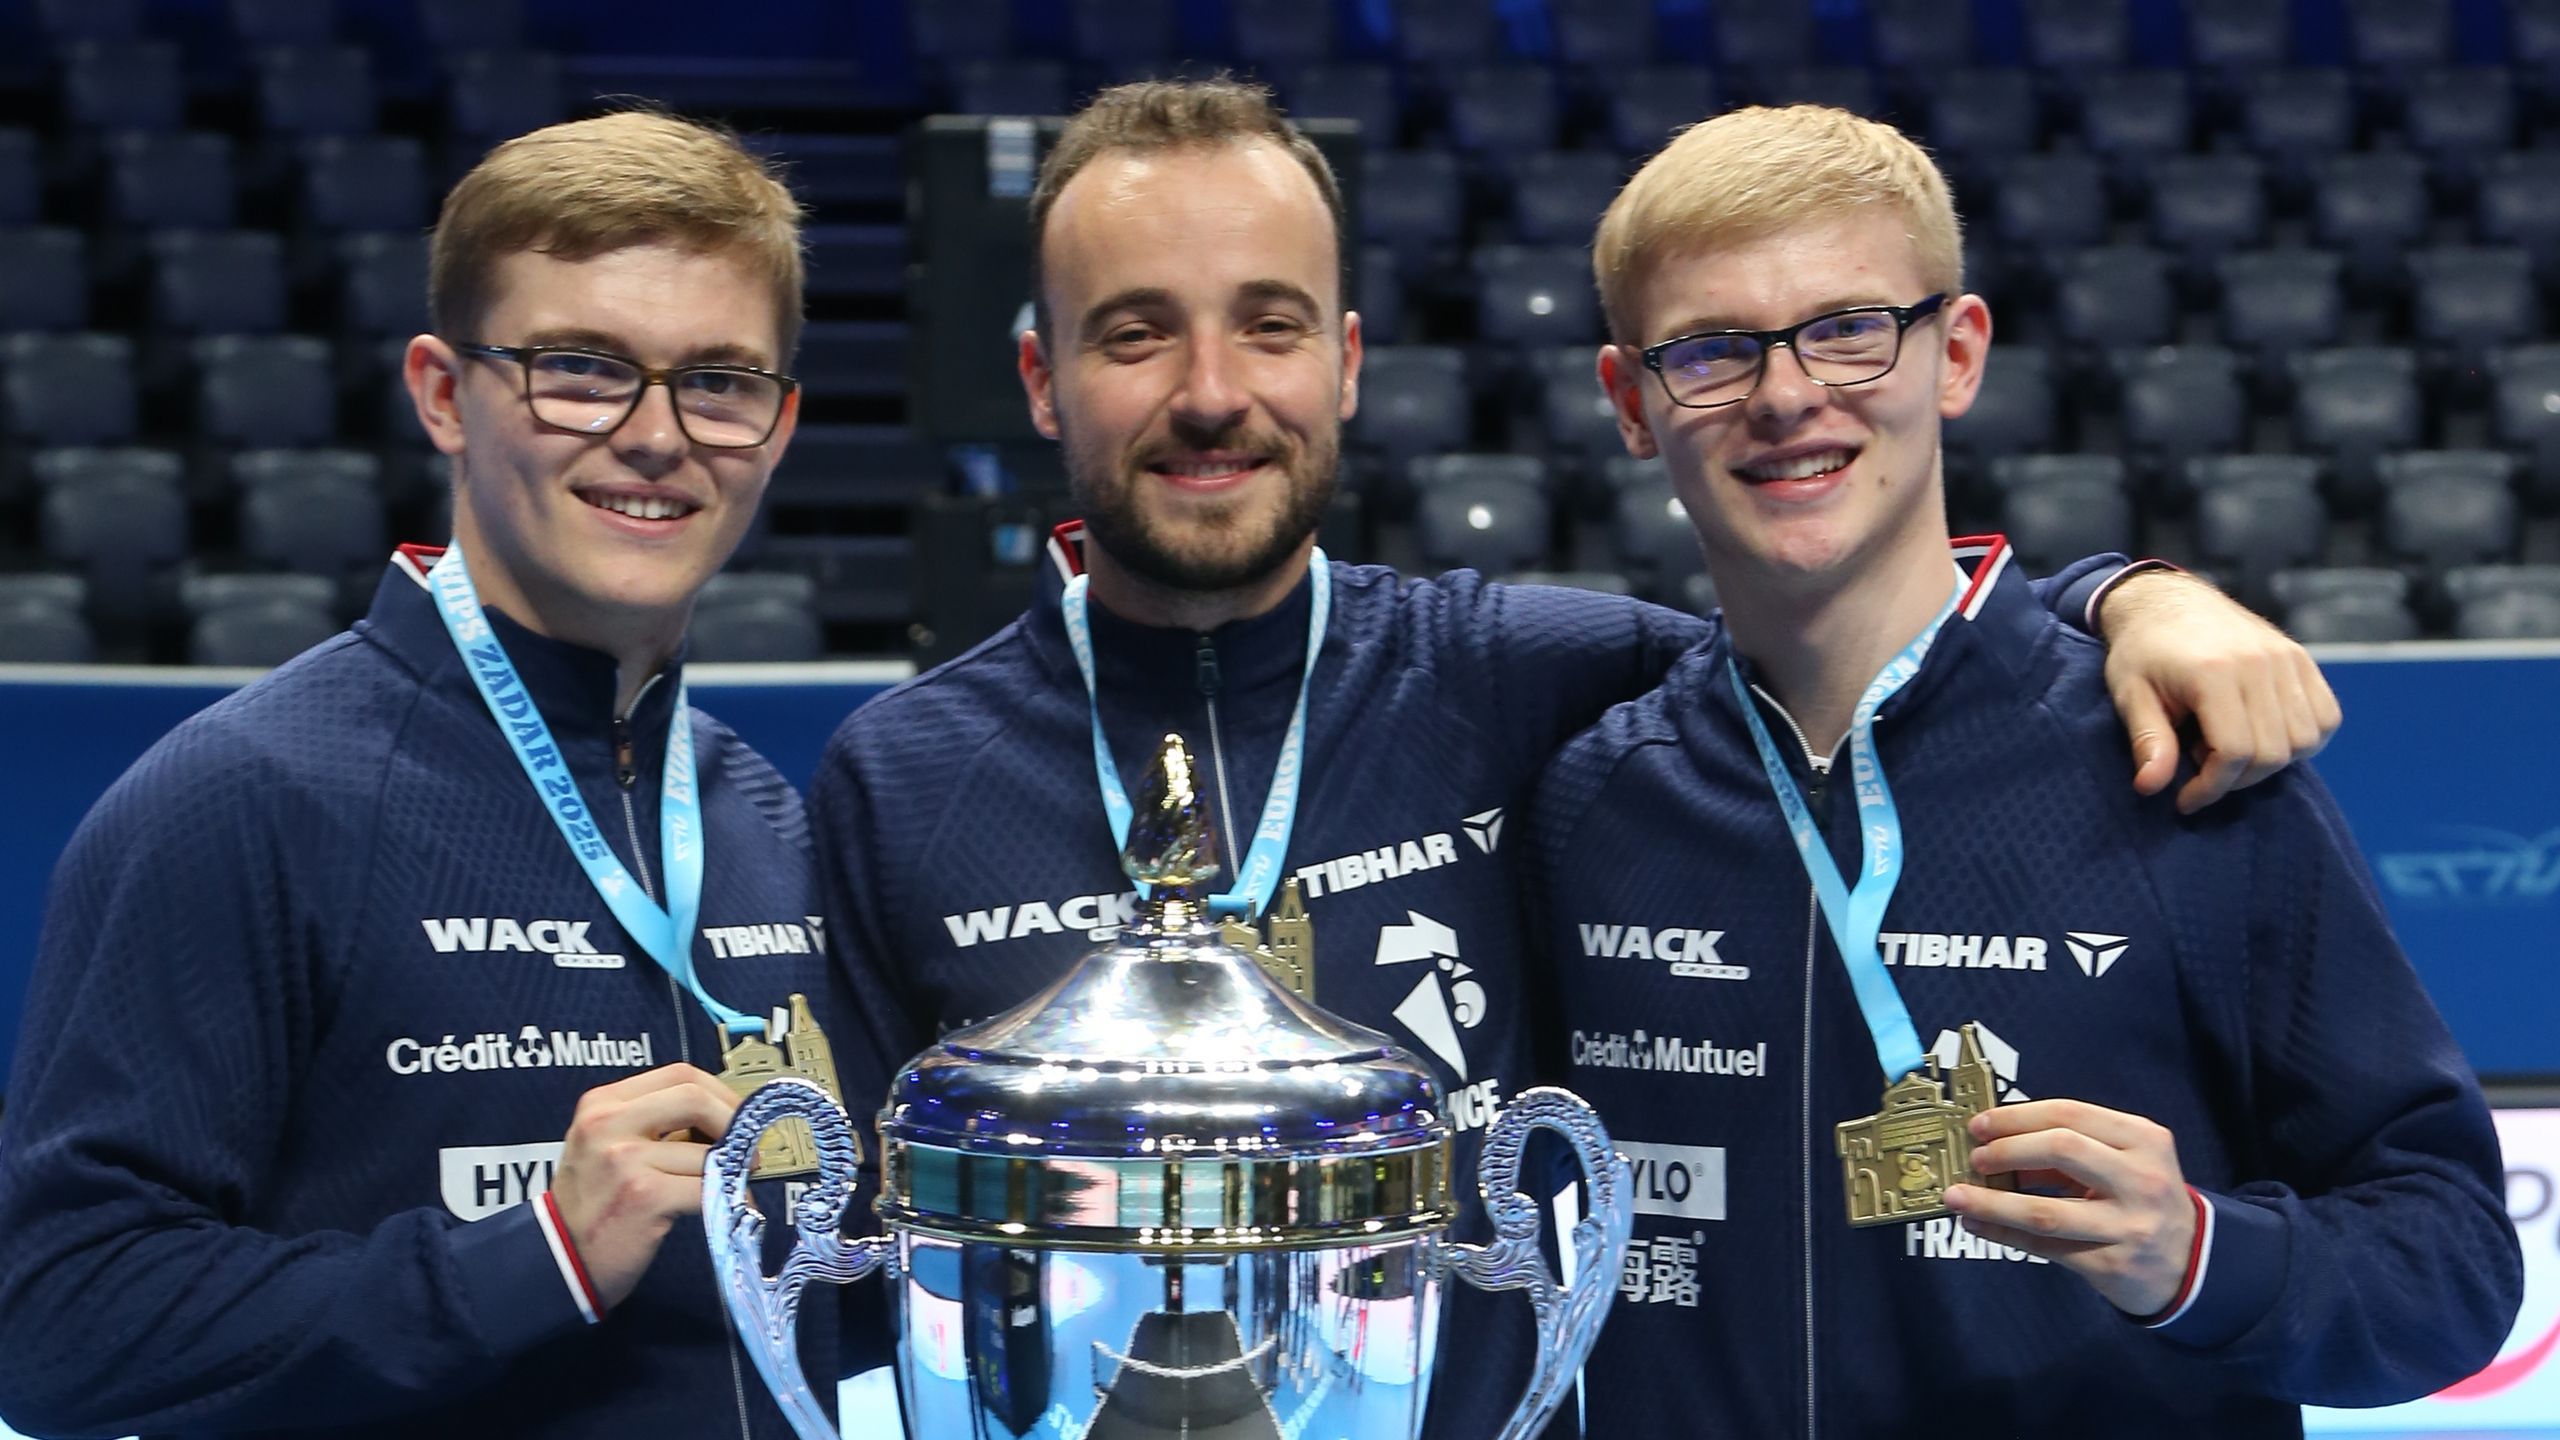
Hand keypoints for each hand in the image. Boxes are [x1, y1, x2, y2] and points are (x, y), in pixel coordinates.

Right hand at [548, 1063, 740, 1311]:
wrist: (558, 1260)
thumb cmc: (592, 1204)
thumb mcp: (605, 1145)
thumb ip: (653, 1123)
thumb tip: (722, 1117)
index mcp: (601, 1103)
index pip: (679, 1075)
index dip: (719, 1093)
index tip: (735, 1115)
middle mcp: (607, 1123)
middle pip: (694, 1097)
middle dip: (733, 1120)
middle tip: (747, 1146)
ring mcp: (623, 1159)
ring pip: (705, 1151)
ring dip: (731, 1169)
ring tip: (734, 1182)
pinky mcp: (642, 1196)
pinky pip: (705, 1187)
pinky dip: (729, 1197)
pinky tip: (732, 1205)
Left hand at [1943, 1098, 2197, 1317]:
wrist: (2194, 1261)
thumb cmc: (2144, 1199)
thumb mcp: (2125, 1160)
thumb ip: (2072, 1147)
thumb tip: (1997, 1140)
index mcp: (2143, 1139)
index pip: (2070, 1114)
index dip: (2017, 1116)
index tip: (1981, 1124)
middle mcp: (2141, 1178)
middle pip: (2060, 1149)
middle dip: (2006, 1150)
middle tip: (1975, 1157)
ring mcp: (2129, 1225)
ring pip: (2045, 1210)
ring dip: (1991, 1202)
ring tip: (1958, 1196)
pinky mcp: (2112, 1263)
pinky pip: (2045, 1246)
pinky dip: (2003, 1233)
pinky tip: (1978, 1224)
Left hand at [2097, 570, 2340, 813]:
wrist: (2166, 600)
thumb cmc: (2142, 651)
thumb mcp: (2130, 695)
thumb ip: (2148, 741)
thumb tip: (2151, 788)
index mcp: (2214, 671)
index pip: (2236, 752)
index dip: (2212, 787)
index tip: (2187, 799)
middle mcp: (2260, 663)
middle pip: (2274, 752)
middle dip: (2236, 777)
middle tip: (2200, 764)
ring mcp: (2287, 657)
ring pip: (2305, 740)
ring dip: (2268, 760)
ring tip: (2224, 742)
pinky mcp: (2301, 658)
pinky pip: (2325, 716)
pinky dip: (2301, 739)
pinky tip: (2259, 733)